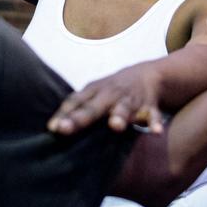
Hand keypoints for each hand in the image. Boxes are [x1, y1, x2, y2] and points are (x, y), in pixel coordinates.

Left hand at [47, 63, 162, 135]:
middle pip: (94, 106)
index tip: (52, 128)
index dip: (64, 114)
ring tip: (115, 125)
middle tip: (65, 129)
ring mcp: (130, 99)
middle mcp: (111, 94)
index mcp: (95, 91)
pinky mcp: (149, 105)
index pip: (75, 102)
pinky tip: (155, 132)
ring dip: (119, 116)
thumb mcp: (94, 94)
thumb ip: (76, 109)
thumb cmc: (113, 90)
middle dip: (81, 117)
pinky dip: (155, 122)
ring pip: (124, 108)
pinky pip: (153, 115)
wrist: (149, 74)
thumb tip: (51, 128)